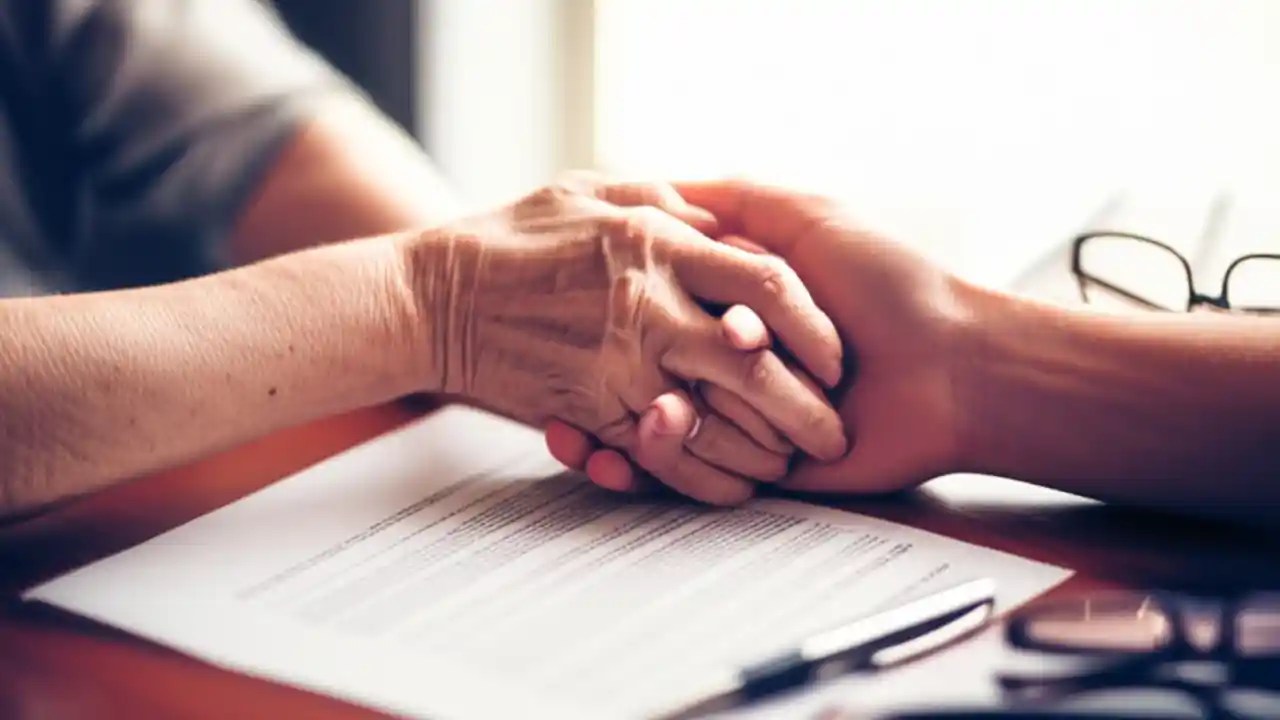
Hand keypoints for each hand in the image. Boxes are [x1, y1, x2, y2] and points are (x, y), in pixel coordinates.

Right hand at [403, 177, 847, 502]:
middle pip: (754, 364)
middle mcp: (644, 308)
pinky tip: (734, 486)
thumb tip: (722, 222)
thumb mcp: (591, 190)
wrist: (431, 299)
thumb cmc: (510, 235)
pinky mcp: (590, 412)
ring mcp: (616, 365)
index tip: (832, 351)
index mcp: (655, 244)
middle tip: (835, 429)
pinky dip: (702, 478)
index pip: (765, 283)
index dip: (811, 322)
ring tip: (796, 464)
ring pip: (715, 423)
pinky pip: (661, 458)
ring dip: (763, 450)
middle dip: (806, 407)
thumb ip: (664, 201)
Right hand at [550, 179, 976, 494]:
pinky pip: (686, 473)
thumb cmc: (887, 284)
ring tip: (573, 430)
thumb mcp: (805, 218)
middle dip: (586, 388)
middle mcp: (731, 357)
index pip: (646, 308)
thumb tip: (666, 191)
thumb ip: (737, 202)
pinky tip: (616, 449)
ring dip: (603, 429)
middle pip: (635, 373)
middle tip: (550, 393)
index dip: (601, 313)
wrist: (953, 368)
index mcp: (733, 304)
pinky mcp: (756, 466)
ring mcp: (742, 413)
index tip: (557, 305)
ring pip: (648, 426)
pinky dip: (645, 465)